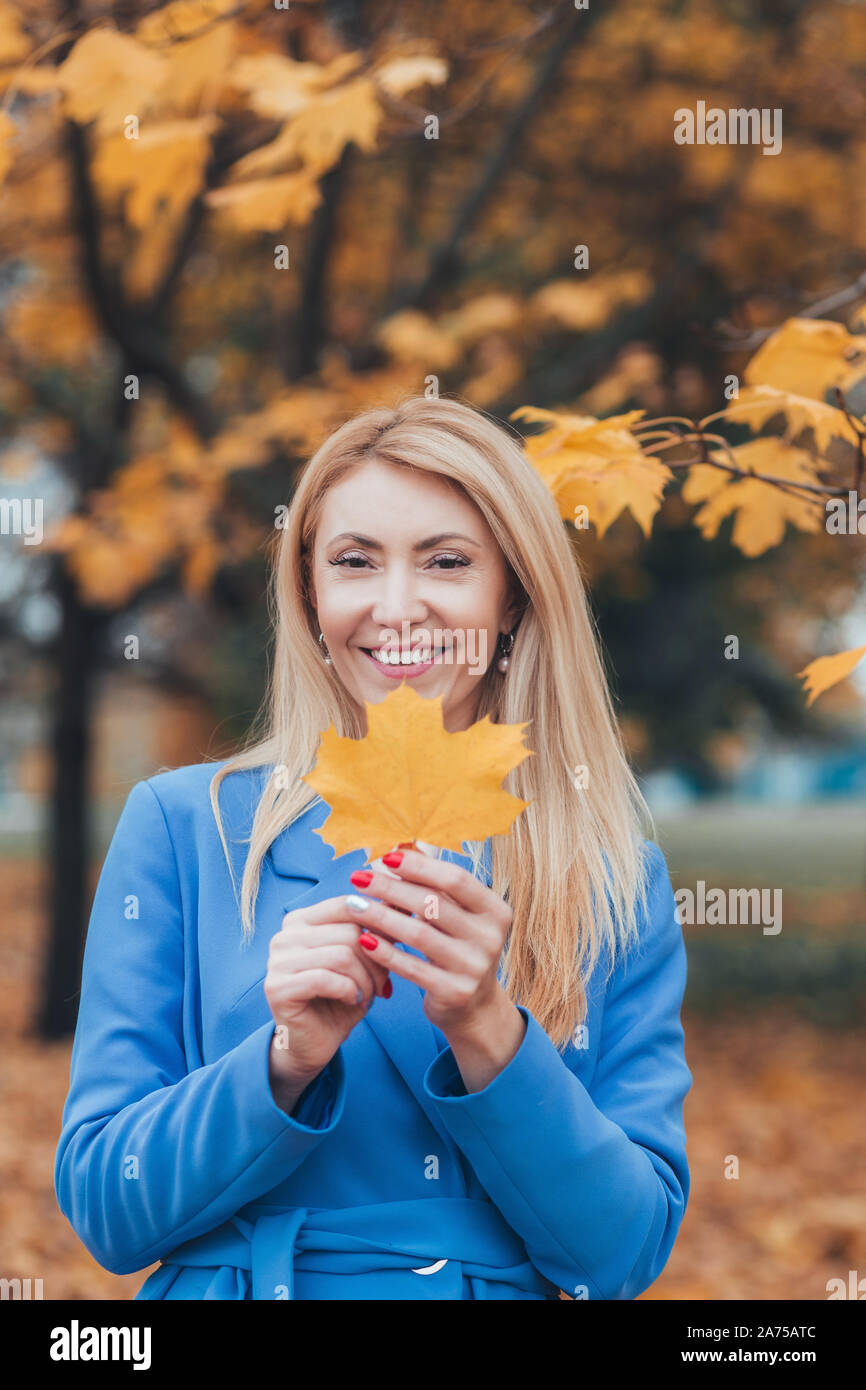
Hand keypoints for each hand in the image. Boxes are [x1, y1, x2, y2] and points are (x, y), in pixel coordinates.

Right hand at [265, 896, 390, 1083]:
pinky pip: (327, 979)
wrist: (314, 1044)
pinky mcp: (277, 987)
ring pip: (342, 955)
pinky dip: (349, 991)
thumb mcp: (364, 959)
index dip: (378, 923)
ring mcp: (277, 960)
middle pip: (349, 931)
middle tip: (380, 984)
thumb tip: (402, 898)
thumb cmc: (341, 997)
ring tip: (367, 994)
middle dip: (375, 961)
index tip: (394, 946)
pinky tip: (351, 1000)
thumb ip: (376, 928)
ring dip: (365, 980)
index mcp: (301, 920)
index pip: (347, 905)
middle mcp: (285, 935)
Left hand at [344, 846, 512, 1038]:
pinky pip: (411, 967)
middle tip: (359, 878)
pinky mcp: (455, 992)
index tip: (386, 858)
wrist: (474, 1007)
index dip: (419, 866)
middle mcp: (490, 938)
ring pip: (418, 934)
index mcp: (495, 911)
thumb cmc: (458, 948)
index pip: (455, 879)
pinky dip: (384, 952)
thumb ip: (437, 887)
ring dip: (381, 917)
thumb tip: (402, 849)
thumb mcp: (459, 917)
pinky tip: (364, 939)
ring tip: (354, 905)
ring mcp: (474, 967)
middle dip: (391, 888)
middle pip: (432, 904)